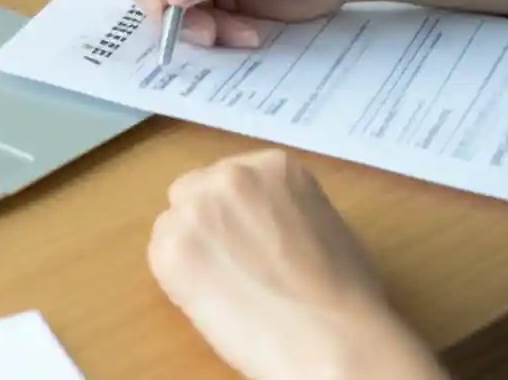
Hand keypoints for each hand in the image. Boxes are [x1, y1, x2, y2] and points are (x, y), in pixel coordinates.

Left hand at [148, 150, 447, 379]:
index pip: (231, 178)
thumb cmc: (346, 294)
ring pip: (173, 222)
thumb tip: (259, 221)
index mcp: (273, 166)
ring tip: (225, 286)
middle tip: (228, 260)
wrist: (336, 340)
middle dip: (206, 222)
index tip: (246, 237)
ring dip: (190, 249)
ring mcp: (197, 208)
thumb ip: (282, 208)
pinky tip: (212, 299)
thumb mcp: (322, 222)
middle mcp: (230, 175)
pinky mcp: (172, 246)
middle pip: (194, 190)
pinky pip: (161, 254)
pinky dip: (177, 277)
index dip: (235, 212)